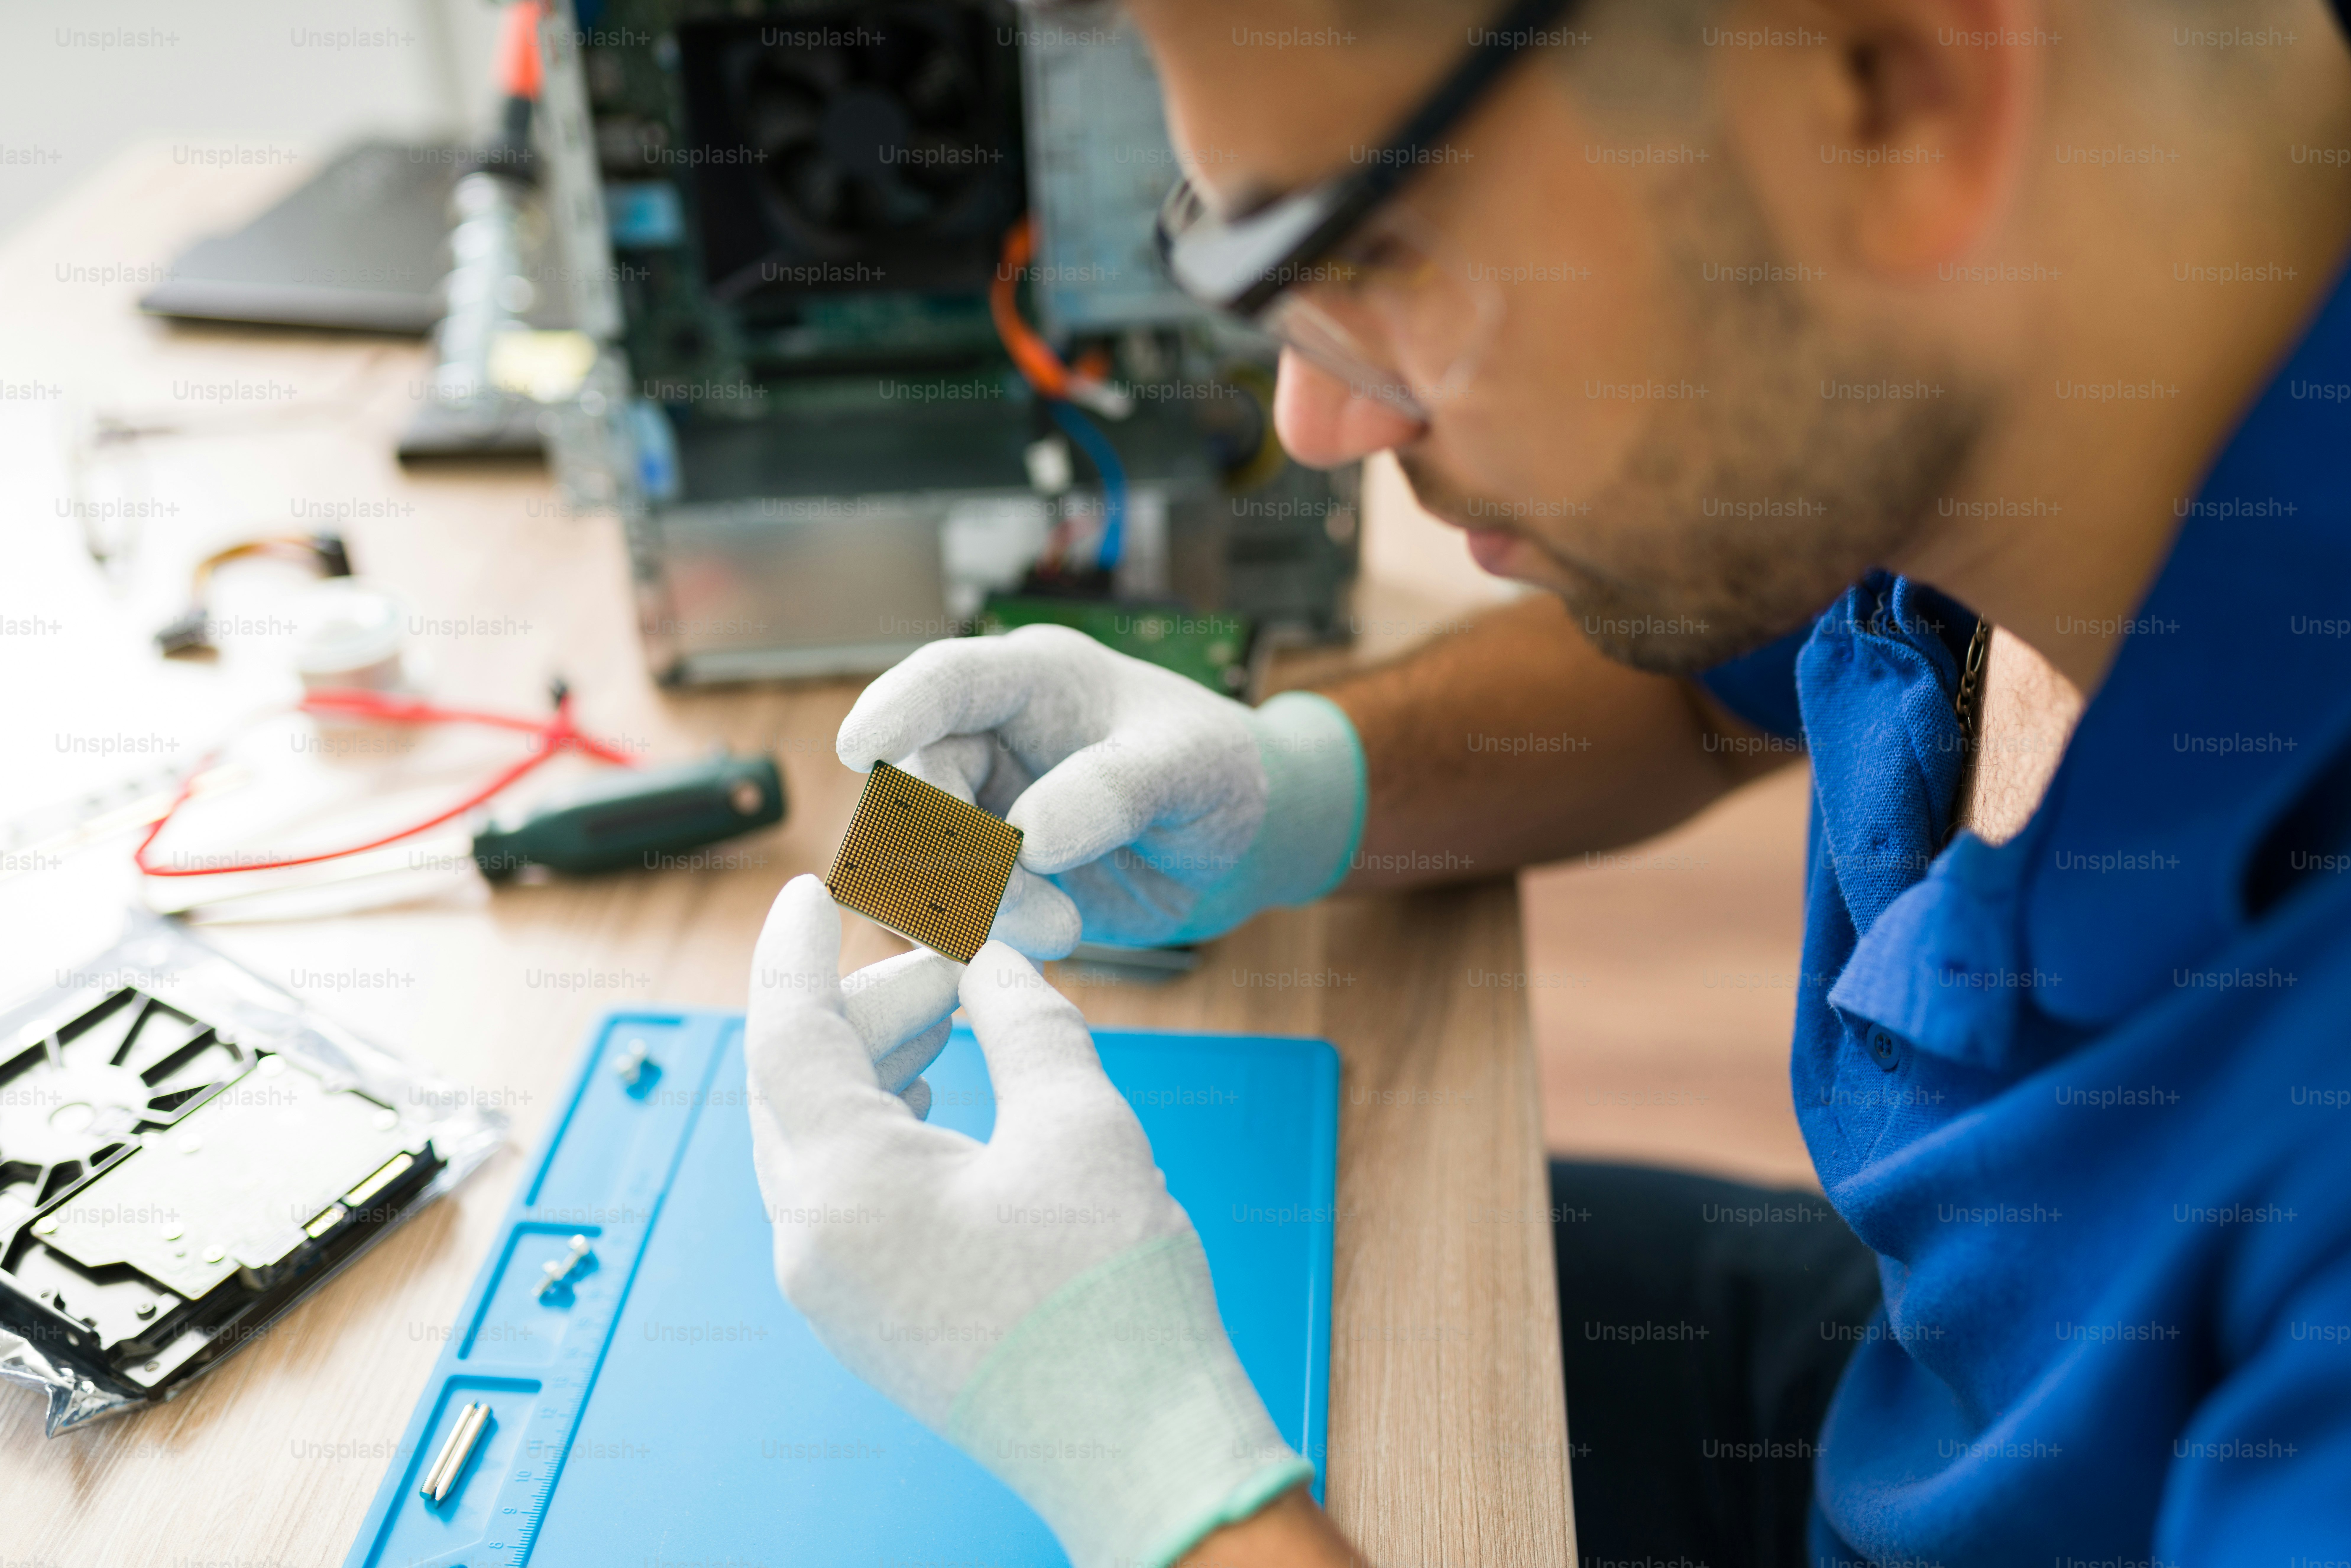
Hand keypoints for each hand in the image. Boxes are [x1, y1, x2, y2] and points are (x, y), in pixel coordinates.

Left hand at [746, 876, 1313, 1567]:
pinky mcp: (867, 1319)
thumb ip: (1024, 1021)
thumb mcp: (1080, 1120)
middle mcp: (811, 1243)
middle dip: (863, 1006)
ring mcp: (832, 1291)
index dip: (796, 949)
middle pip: (795, 1086)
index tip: (807, 889)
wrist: (1141, 1448)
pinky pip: (837, 1196)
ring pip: (814, 1140)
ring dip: (873, 1067)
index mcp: (843, 1186)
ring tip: (951, 1021)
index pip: (785, 1031)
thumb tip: (991, 959)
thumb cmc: (1112, 1293)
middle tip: (947, 964)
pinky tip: (936, 1102)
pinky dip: (876, 1129)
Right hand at [837, 624, 1365, 949]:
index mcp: (1032, 682)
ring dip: (980, 907)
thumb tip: (1030, 835)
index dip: (897, 707)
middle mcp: (988, 738)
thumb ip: (1116, 789)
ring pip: (920, 859)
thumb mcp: (1191, 767)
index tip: (858, 747)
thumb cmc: (1215, 773)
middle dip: (967, 858)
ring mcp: (978, 807)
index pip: (947, 680)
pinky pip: (944, 909)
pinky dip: (982, 935)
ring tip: (1065, 930)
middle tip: (1054, 917)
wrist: (1230, 842)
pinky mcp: (982, 875)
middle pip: (919, 786)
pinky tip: (1047, 941)